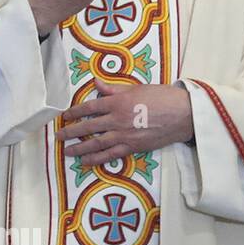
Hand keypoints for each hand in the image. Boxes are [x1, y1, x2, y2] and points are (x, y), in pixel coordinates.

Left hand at [56, 78, 193, 166]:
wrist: (184, 114)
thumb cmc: (162, 97)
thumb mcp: (136, 88)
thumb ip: (113, 89)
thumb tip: (96, 83)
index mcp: (117, 103)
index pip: (89, 108)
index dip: (74, 112)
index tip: (64, 116)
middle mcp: (117, 120)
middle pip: (88, 127)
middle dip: (71, 132)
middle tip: (58, 136)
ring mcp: (124, 136)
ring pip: (96, 144)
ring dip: (79, 148)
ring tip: (67, 151)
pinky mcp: (133, 148)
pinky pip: (110, 155)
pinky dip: (96, 159)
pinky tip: (86, 162)